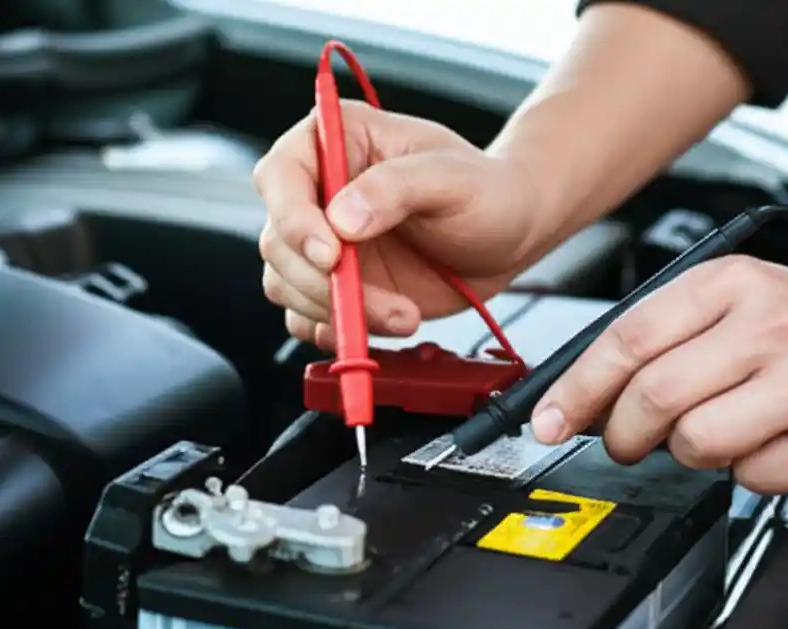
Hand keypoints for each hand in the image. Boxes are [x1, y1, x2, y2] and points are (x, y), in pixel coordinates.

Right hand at [253, 101, 545, 349]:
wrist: (508, 235)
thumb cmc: (485, 191)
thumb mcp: (452, 178)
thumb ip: (395, 188)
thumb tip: (343, 219)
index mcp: (337, 139)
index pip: (281, 175)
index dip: (294, 218)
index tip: (330, 254)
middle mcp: (318, 190)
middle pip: (279, 241)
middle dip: (321, 280)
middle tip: (371, 298)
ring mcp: (322, 242)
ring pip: (287, 286)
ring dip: (338, 311)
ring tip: (402, 314)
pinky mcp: (333, 286)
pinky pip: (306, 318)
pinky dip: (338, 330)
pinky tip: (383, 322)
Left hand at [531, 256, 787, 493]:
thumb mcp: (724, 301)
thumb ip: (653, 338)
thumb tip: (576, 401)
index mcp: (731, 282)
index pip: (629, 339)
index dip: (576, 389)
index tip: (548, 421)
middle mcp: (772, 326)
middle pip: (653, 397)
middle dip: (622, 432)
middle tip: (625, 438)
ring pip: (694, 444)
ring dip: (684, 451)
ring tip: (710, 428)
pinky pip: (747, 477)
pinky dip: (739, 471)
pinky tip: (761, 440)